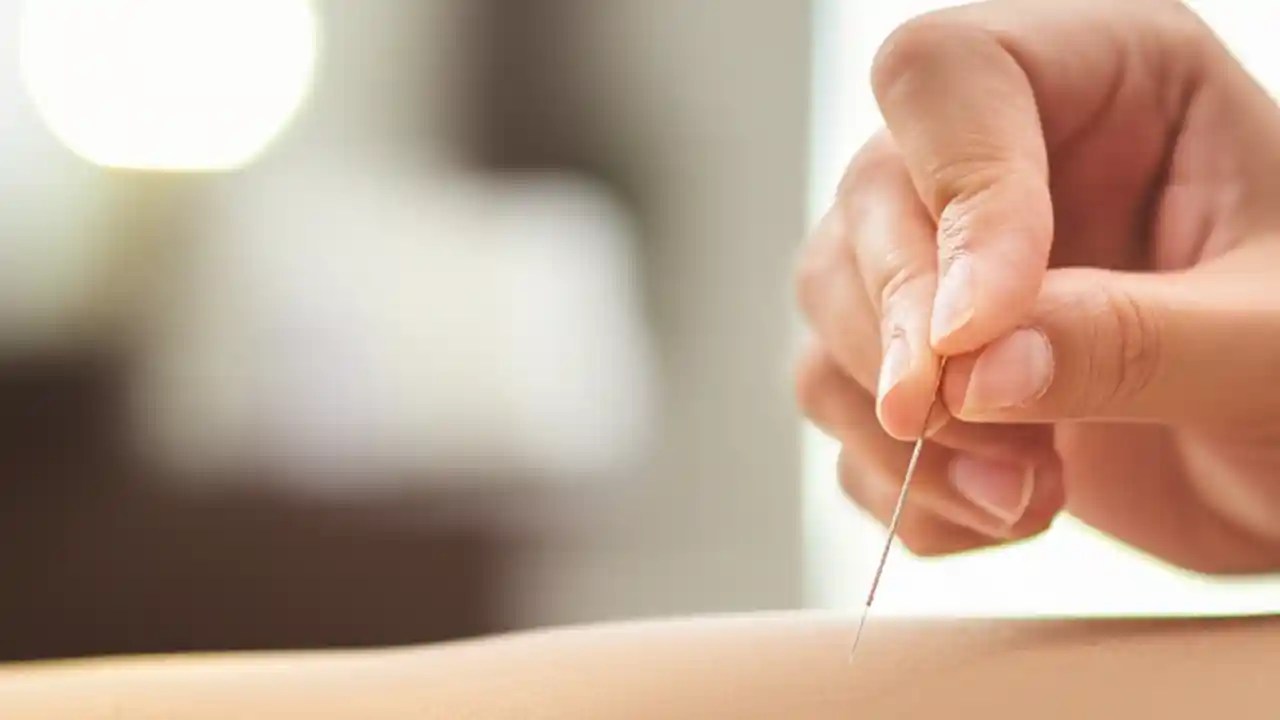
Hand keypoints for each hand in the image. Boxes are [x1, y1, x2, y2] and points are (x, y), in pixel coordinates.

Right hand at [796, 0, 1279, 572]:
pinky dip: (907, 485)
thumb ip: (1131, 342)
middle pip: (867, 203)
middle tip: (960, 428)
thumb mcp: (1270, 346)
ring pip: (831, 308)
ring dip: (904, 430)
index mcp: (1111, 82)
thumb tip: (973, 369)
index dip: (953, 197)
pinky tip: (1004, 509)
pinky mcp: (924, 361)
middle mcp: (1012, 158)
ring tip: (1026, 495)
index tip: (981, 330)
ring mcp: (952, 261)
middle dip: (903, 338)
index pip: (951, 78)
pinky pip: (845, 409)